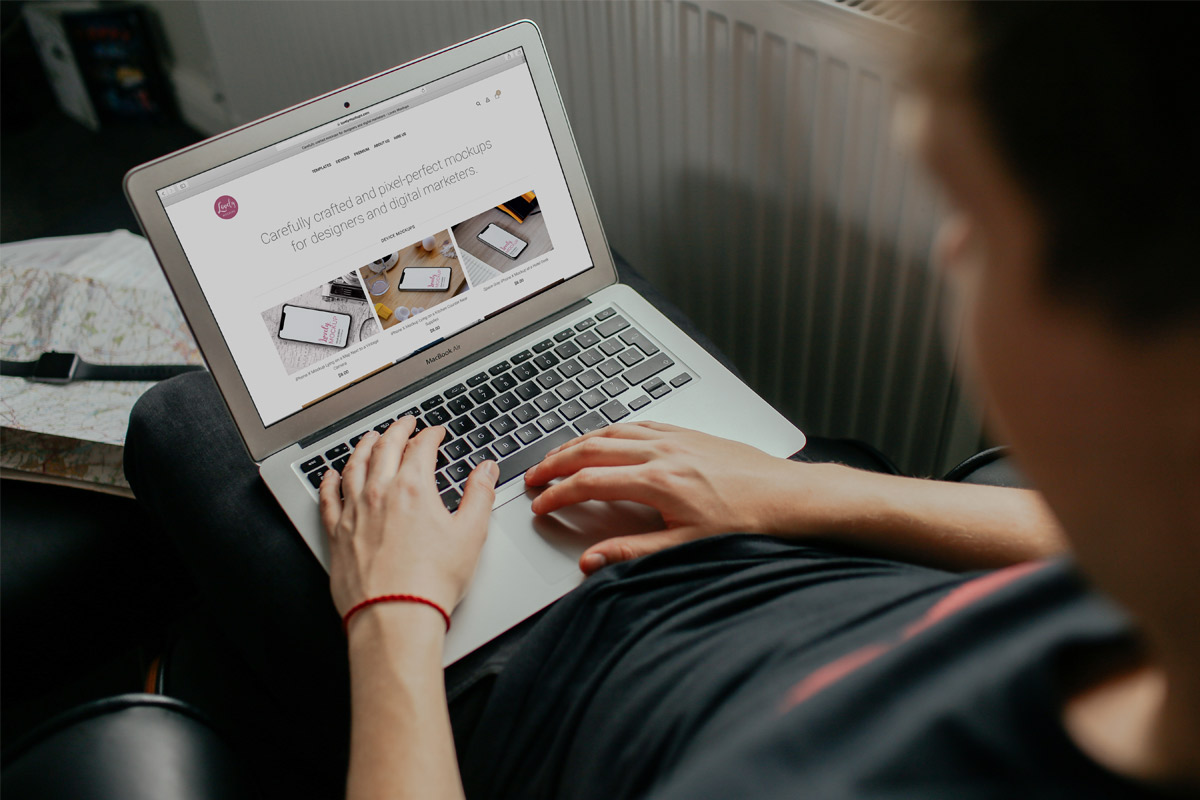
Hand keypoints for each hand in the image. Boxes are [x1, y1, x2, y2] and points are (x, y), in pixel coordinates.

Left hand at [318, 415, 498, 621]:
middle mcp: (379, 493)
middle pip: (385, 448)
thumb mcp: (471, 535)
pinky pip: (329, 497)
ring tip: (370, 438)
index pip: (421, 447)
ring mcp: (354, 512)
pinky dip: (330, 480)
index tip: (436, 432)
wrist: (394, 616)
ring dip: (363, 446)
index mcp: (413, 488)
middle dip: (397, 430)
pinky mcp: (337, 534)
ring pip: (354, 465)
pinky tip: (331, 475)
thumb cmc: (431, 582)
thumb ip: (480, 495)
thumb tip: (486, 470)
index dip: (431, 435)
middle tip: (405, 423)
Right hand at [524, 421, 804, 573]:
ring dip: (581, 441)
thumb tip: (592, 560)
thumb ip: (633, 552)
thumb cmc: (748, 523)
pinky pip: (640, 425)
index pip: (589, 483)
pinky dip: (613, 430)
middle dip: (557, 462)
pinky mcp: (691, 434)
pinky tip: (610, 438)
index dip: (557, 494)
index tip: (539, 505)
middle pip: (593, 448)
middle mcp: (662, 452)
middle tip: (534, 476)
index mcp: (656, 481)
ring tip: (560, 455)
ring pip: (614, 431)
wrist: (791, 498)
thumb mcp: (687, 547)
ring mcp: (677, 438)